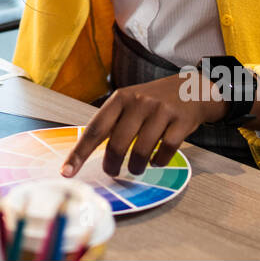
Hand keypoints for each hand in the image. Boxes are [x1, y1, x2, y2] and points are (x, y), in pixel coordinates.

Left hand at [59, 71, 226, 177]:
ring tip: (136, 168)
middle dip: (112, 164)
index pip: (95, 129)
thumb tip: (87, 152)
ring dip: (136, 166)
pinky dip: (159, 161)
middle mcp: (139, 102)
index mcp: (120, 98)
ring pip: (141, 150)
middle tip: (112, 172)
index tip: (67, 172)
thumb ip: (112, 121)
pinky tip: (156, 161)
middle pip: (117, 143)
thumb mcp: (130, 101)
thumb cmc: (153, 101)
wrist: (192, 88)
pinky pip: (165, 150)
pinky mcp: (181, 121)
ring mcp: (161, 111)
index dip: (79, 153)